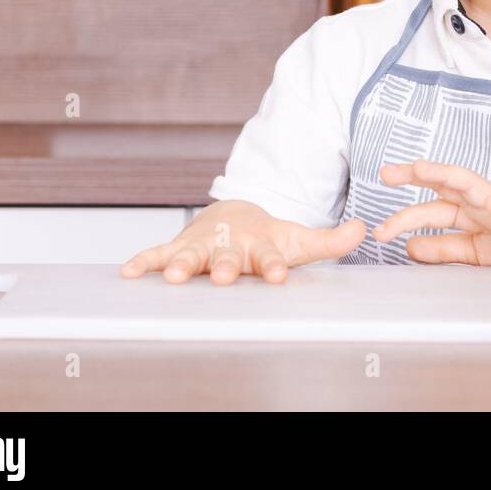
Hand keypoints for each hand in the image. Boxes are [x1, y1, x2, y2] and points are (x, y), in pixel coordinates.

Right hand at [119, 199, 365, 284]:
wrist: (236, 212)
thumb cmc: (268, 237)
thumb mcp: (299, 240)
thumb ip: (331, 241)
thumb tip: (364, 229)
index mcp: (261, 247)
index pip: (271, 259)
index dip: (274, 267)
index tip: (276, 276)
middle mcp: (231, 246)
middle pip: (228, 259)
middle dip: (224, 267)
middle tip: (221, 276)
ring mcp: (204, 246)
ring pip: (191, 256)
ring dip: (181, 264)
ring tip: (170, 276)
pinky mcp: (180, 247)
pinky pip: (158, 253)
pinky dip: (143, 261)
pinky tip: (126, 272)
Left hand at [374, 160, 490, 269]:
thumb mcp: (474, 252)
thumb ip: (443, 248)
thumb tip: (409, 246)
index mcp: (467, 213)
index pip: (431, 207)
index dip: (403, 213)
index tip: (377, 224)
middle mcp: (480, 203)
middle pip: (444, 183)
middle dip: (416, 175)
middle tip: (385, 173)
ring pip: (472, 185)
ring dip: (446, 175)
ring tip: (423, 169)